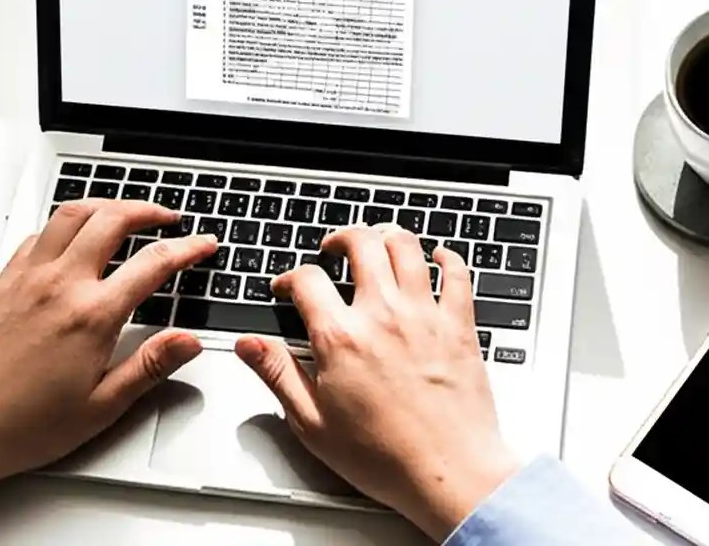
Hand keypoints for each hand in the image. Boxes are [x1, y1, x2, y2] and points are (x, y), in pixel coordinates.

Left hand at [0, 199, 216, 503]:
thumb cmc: (22, 425)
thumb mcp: (102, 406)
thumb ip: (150, 366)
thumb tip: (187, 341)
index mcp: (91, 316)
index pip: (152, 264)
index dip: (187, 248)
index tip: (203, 244)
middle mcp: (59, 286)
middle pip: (112, 220)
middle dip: (149, 210)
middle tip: (169, 218)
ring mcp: (27, 278)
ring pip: (72, 215)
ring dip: (106, 205)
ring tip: (125, 212)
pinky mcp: (3, 282)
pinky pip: (38, 234)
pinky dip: (65, 224)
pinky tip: (72, 237)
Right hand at [235, 224, 519, 540]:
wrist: (448, 473)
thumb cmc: (385, 457)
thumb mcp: (312, 423)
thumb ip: (278, 374)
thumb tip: (249, 345)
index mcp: (341, 339)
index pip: (307, 280)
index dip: (289, 278)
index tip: (287, 287)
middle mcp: (382, 315)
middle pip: (361, 244)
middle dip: (340, 239)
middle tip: (333, 249)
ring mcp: (424, 316)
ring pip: (406, 247)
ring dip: (388, 235)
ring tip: (378, 242)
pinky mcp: (459, 325)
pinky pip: (456, 273)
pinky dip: (446, 257)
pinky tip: (438, 256)